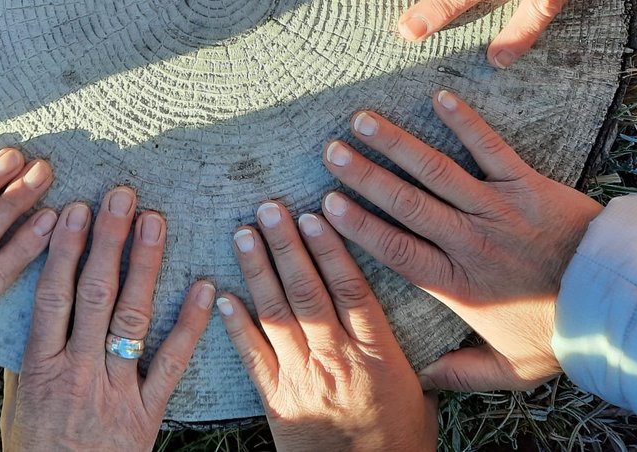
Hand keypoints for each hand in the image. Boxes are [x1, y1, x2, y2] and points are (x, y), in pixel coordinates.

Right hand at [0, 186, 214, 450]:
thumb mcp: (15, 409)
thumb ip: (25, 360)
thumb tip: (31, 309)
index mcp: (39, 368)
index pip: (53, 296)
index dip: (64, 250)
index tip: (74, 209)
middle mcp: (76, 372)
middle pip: (93, 295)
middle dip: (107, 240)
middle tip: (121, 195)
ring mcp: (114, 392)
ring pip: (130, 319)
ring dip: (144, 265)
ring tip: (154, 220)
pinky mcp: (147, 414)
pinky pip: (171, 364)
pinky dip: (190, 325)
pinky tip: (203, 288)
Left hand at [218, 202, 435, 451]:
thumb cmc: (399, 442)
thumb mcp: (415, 390)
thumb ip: (399, 345)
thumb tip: (398, 303)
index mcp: (377, 354)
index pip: (352, 289)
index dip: (332, 249)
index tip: (316, 214)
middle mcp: (339, 360)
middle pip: (310, 291)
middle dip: (287, 245)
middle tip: (269, 207)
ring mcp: (305, 379)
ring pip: (278, 314)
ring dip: (258, 270)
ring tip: (243, 233)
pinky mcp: (278, 401)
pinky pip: (253, 356)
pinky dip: (236, 324)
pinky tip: (221, 295)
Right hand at [320, 91, 603, 390]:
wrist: (621, 306)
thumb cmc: (565, 335)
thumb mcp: (513, 370)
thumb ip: (463, 372)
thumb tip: (420, 379)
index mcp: (458, 284)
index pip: (397, 250)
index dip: (360, 226)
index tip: (328, 206)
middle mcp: (469, 243)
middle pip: (406, 204)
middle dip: (364, 176)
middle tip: (331, 152)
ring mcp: (497, 210)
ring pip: (436, 171)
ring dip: (397, 144)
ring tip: (363, 121)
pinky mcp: (527, 186)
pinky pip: (491, 148)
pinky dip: (465, 122)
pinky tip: (439, 98)